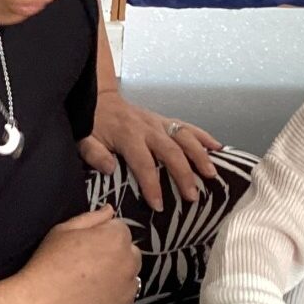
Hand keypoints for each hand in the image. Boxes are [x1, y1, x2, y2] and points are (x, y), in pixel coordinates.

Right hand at [16, 207, 139, 303]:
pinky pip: (125, 296)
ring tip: (91, 282)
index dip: (103, 235)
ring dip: (118, 274)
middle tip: (89, 264)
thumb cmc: (49, 262)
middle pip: (130, 252)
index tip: (87, 245)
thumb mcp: (64, 230)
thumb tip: (110, 210)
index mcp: (116, 237)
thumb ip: (92, 217)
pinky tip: (94, 297)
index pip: (120, 229)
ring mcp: (129, 288)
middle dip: (115, 254)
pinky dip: (115, 296)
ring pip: (129, 275)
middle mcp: (130, 261)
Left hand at [79, 91, 221, 211]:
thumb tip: (110, 168)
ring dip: (200, 156)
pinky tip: (218, 148)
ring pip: (185, 137)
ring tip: (211, 175)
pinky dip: (204, 136)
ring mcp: (159, 123)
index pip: (143, 164)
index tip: (159, 205)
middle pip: (171, 152)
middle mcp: (148, 128)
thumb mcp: (84, 140)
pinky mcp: (165, 120)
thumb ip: (94, 154)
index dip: (152, 185)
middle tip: (193, 196)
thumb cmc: (92, 125)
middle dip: (184, 175)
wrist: (99, 97)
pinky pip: (187, 126)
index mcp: (128, 136)